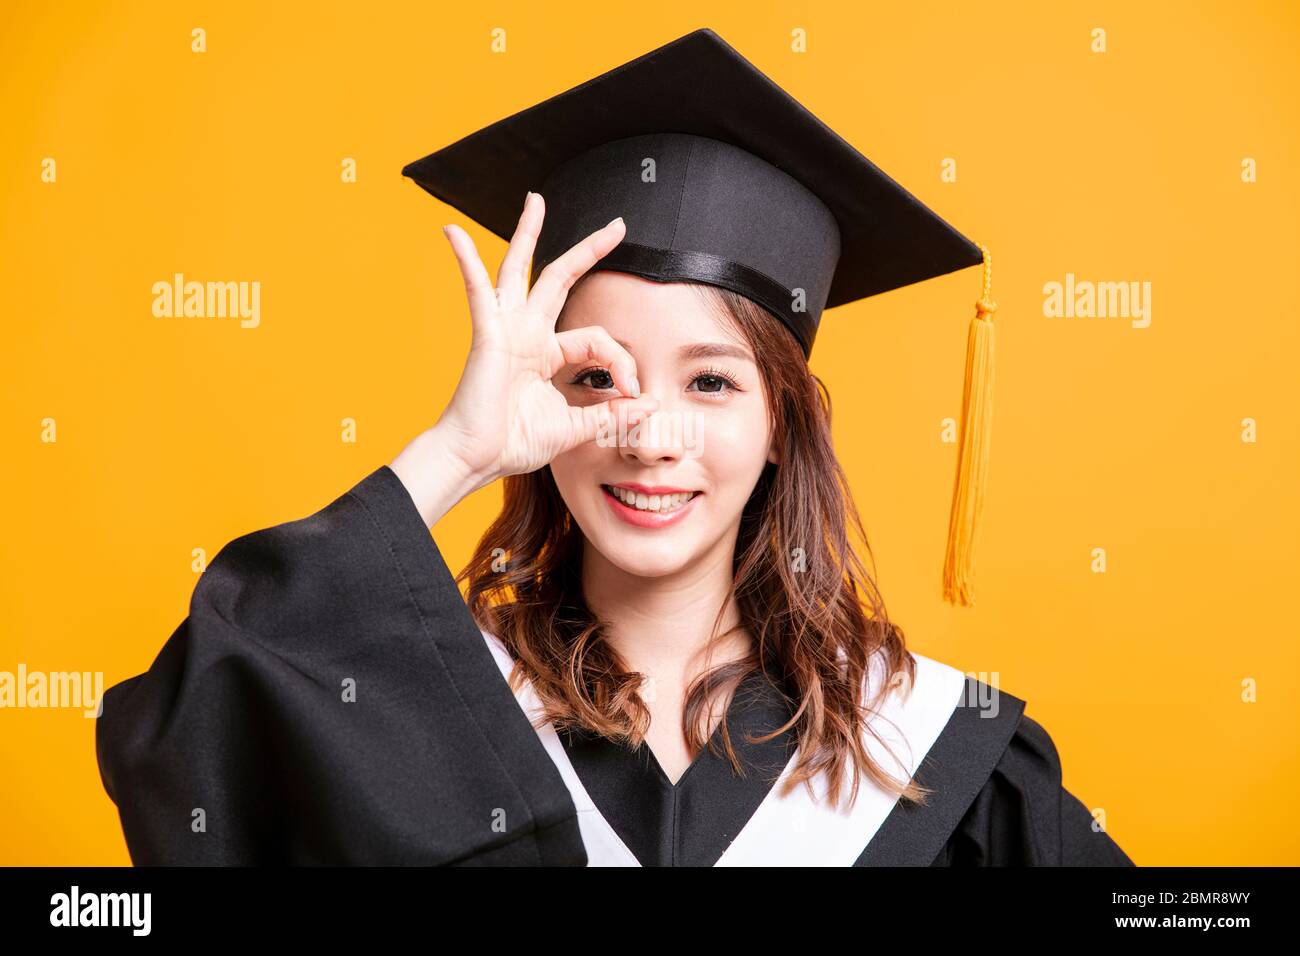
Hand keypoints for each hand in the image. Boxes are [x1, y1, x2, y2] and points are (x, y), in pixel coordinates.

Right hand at [390, 191, 658, 526]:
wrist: (476, 459)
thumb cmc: (514, 443)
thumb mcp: (575, 427)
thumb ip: (610, 414)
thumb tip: (649, 404)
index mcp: (546, 354)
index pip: (597, 339)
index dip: (622, 362)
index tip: (633, 392)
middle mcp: (527, 334)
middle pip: (560, 279)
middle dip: (589, 251)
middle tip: (617, 226)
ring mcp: (506, 330)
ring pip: (520, 270)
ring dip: (528, 233)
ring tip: (535, 201)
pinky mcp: (487, 333)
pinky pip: (476, 289)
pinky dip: (465, 259)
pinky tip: (452, 231)